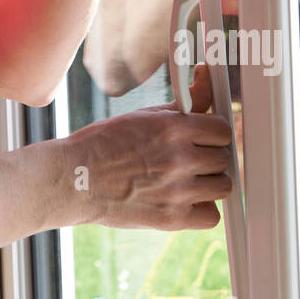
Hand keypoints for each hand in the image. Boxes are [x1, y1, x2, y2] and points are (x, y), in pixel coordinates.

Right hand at [56, 65, 232, 231]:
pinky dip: (201, 210)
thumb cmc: (103, 144)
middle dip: (209, 156)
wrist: (75, 179)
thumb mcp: (142, 116)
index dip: (214, 133)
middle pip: (224, 158)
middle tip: (190, 159)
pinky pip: (211, 216)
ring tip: (187, 180)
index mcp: (172, 128)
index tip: (206, 137)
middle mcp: (179, 158)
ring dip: (208, 183)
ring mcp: (177, 190)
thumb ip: (181, 105)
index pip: (222, 129)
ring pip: (222, 186)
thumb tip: (204, 80)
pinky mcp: (172, 218)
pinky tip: (183, 200)